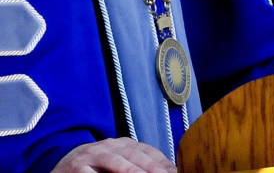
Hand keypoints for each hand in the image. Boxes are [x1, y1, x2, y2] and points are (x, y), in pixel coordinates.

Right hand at [52, 138, 175, 172]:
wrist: (61, 166)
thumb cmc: (95, 167)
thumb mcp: (118, 161)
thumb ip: (136, 164)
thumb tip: (167, 171)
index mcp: (122, 144)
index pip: (147, 151)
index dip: (161, 162)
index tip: (173, 172)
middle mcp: (108, 146)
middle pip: (134, 156)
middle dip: (150, 168)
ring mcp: (91, 155)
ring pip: (115, 162)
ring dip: (131, 171)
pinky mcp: (76, 167)